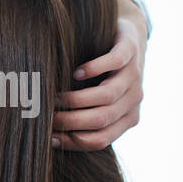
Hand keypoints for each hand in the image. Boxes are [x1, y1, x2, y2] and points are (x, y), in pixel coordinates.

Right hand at [54, 7, 145, 150]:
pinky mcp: (130, 50)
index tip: (50, 136)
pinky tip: (76, 72)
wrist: (130, 39)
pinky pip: (115, 62)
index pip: (99, 140)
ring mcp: (134, 75)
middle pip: (101, 119)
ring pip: (107, 95)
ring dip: (76, 99)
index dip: (72, 141)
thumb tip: (50, 138)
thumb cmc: (103, 77)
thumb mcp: (99, 104)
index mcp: (127, 118)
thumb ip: (85, 119)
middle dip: (69, 121)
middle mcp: (134, 99)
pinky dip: (94, 69)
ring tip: (55, 98)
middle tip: (48, 116)